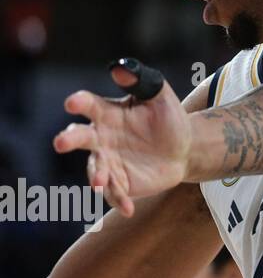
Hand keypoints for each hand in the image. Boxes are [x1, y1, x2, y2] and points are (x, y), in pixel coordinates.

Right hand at [51, 59, 192, 216]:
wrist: (185, 148)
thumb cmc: (168, 118)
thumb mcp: (160, 95)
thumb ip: (142, 81)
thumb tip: (119, 68)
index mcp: (108, 113)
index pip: (89, 106)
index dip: (80, 103)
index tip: (74, 102)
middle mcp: (101, 138)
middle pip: (79, 137)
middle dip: (69, 139)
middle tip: (61, 141)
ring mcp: (108, 162)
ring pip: (94, 169)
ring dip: (95, 176)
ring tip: (99, 183)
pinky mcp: (119, 182)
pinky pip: (114, 193)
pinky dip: (118, 201)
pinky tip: (127, 209)